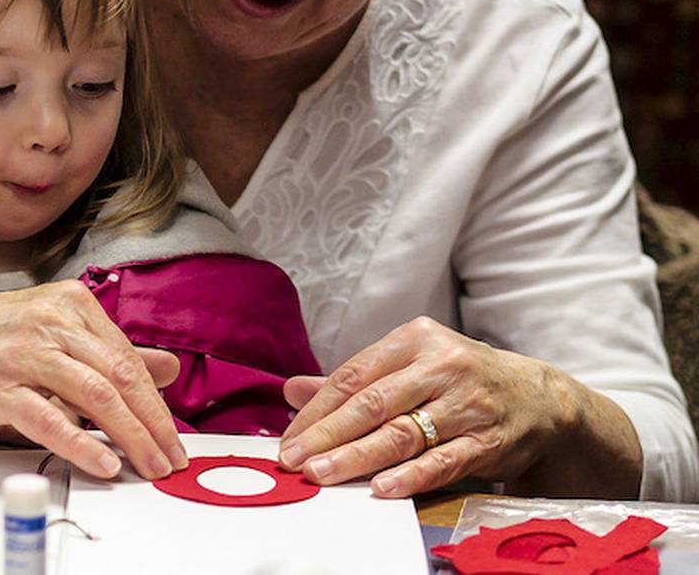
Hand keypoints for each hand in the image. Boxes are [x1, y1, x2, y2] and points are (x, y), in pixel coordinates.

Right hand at [0, 280, 187, 480]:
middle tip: (170, 458)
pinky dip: (80, 443)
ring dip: (129, 436)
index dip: (156, 403)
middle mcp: (50, 323)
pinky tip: (101, 461)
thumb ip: (110, 351)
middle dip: (153, 424)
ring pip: (93, 395)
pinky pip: (47, 417)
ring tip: (147, 464)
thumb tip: (166, 369)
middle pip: (119, 377)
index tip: (171, 436)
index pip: (127, 358)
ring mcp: (22, 354)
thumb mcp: (55, 330)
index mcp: (70, 306)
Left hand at [277, 317, 572, 497]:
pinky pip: (443, 461)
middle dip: (328, 434)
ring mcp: (468, 403)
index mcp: (414, 340)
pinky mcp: (489, 440)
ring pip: (403, 433)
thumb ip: (352, 381)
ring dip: (358, 456)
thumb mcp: (408, 365)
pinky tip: (380, 487)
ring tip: (323, 474)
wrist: (538, 397)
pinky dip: (411, 476)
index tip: (289, 437)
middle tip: (295, 459)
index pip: (353, 376)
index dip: (317, 410)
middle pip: (373, 403)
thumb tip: (291, 392)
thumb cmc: (458, 379)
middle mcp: (441, 366)